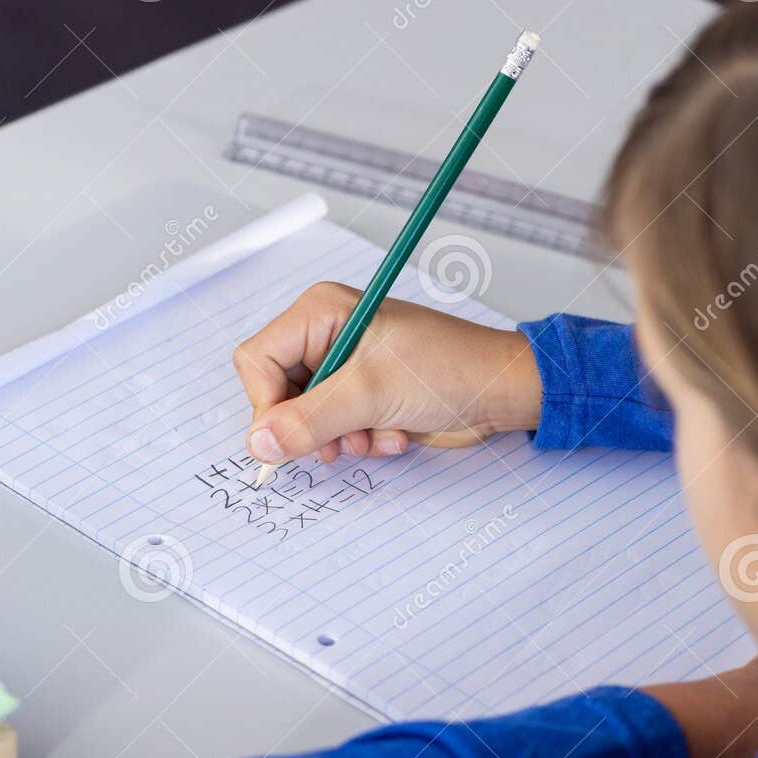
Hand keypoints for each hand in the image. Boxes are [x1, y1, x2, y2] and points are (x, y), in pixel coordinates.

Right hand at [233, 282, 542, 464]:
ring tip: (377, 433)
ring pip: (307, 418)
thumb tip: (258, 444)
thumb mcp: (370, 395)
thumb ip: (308, 420)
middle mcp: (325, 335)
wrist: (500, 391)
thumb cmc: (448, 370)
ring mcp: (345, 366)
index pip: (258, 361)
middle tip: (341, 439)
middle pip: (279, 393)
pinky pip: (335, 428)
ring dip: (342, 437)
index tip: (290, 435)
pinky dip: (362, 439)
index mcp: (320, 313)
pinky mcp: (363, 394)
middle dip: (313, 425)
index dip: (268, 403)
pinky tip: (393, 432)